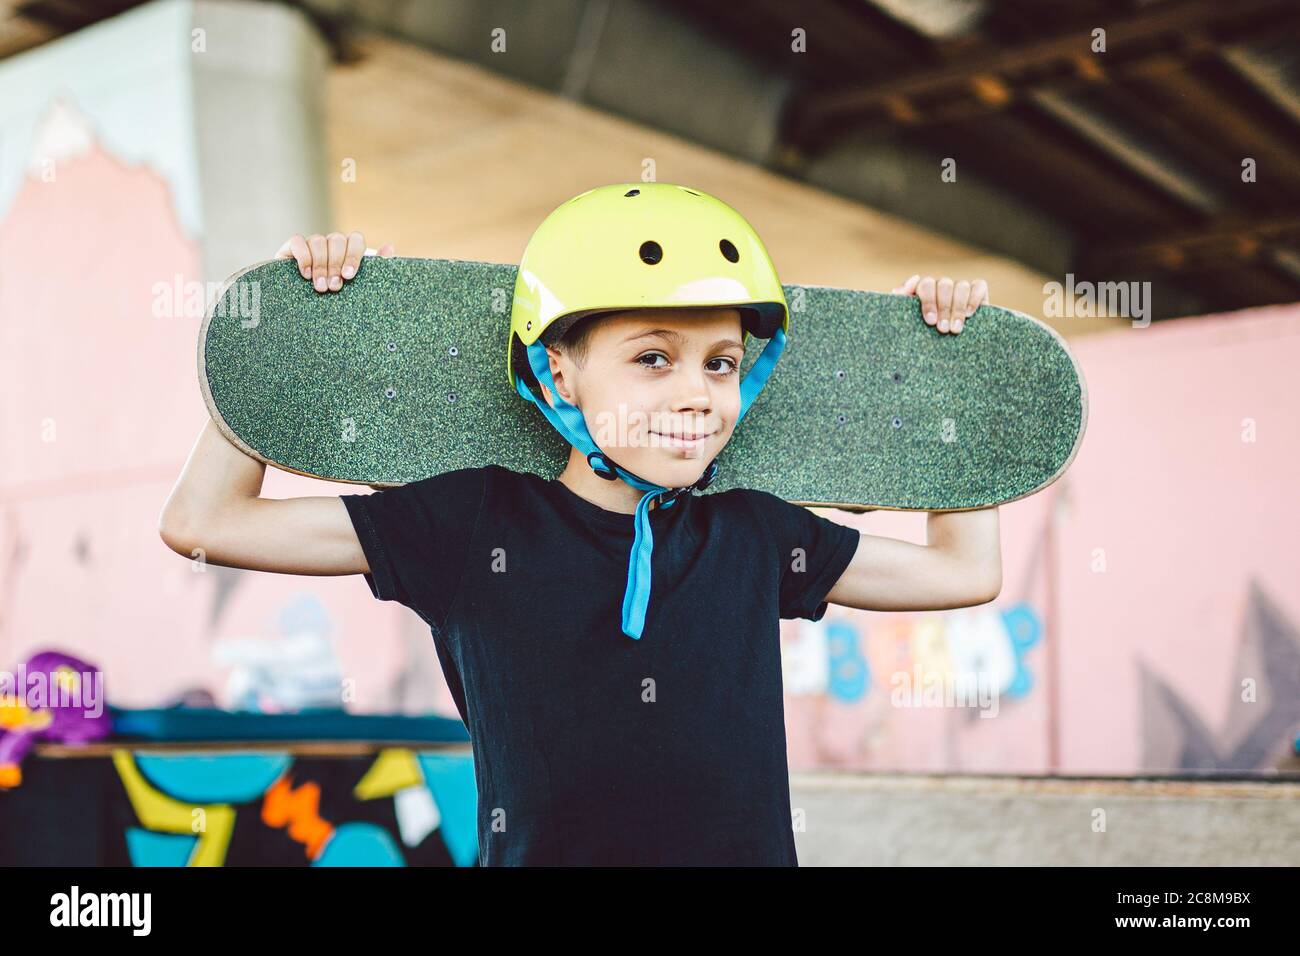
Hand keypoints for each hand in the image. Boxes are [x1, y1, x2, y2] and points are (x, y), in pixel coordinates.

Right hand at [275, 232, 394, 292]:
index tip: (349, 276)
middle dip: (336, 264)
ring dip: (321, 264)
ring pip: (319, 241)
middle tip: (334, 287)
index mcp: (349, 250)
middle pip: (337, 240)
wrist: (303, 311)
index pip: (356, 239)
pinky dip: (304, 257)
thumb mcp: (357, 287)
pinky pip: (298, 242)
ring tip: (320, 287)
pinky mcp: (291, 249)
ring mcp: (311, 245)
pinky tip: (306, 275)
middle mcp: (331, 244)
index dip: (354, 256)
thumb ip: (375, 269)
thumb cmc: (337, 299)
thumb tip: (390, 248)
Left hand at [892, 274, 987, 333]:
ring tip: (955, 329)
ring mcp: (960, 288)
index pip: (925, 285)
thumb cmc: (924, 340)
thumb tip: (896, 291)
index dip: (928, 301)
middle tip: (943, 329)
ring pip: (961, 286)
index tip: (930, 321)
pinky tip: (970, 315)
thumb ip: (900, 307)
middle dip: (944, 308)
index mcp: (925, 291)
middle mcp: (942, 287)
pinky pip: (979, 286)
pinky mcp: (978, 292)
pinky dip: (974, 299)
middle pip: (943, 285)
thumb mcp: (909, 327)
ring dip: (958, 308)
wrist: (950, 355)